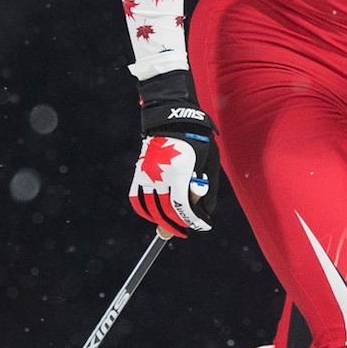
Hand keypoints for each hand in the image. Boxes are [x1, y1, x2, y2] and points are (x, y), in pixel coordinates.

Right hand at [129, 69, 218, 235]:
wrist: (173, 117)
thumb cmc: (197, 140)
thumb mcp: (210, 162)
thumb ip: (209, 189)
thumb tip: (205, 214)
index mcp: (180, 172)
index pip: (183, 208)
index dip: (194, 222)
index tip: (203, 226)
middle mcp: (160, 175)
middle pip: (166, 212)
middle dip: (178, 225)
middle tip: (187, 230)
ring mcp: (147, 174)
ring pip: (150, 209)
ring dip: (161, 221)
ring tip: (172, 226)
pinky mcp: (139, 172)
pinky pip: (136, 198)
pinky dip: (144, 211)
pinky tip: (154, 216)